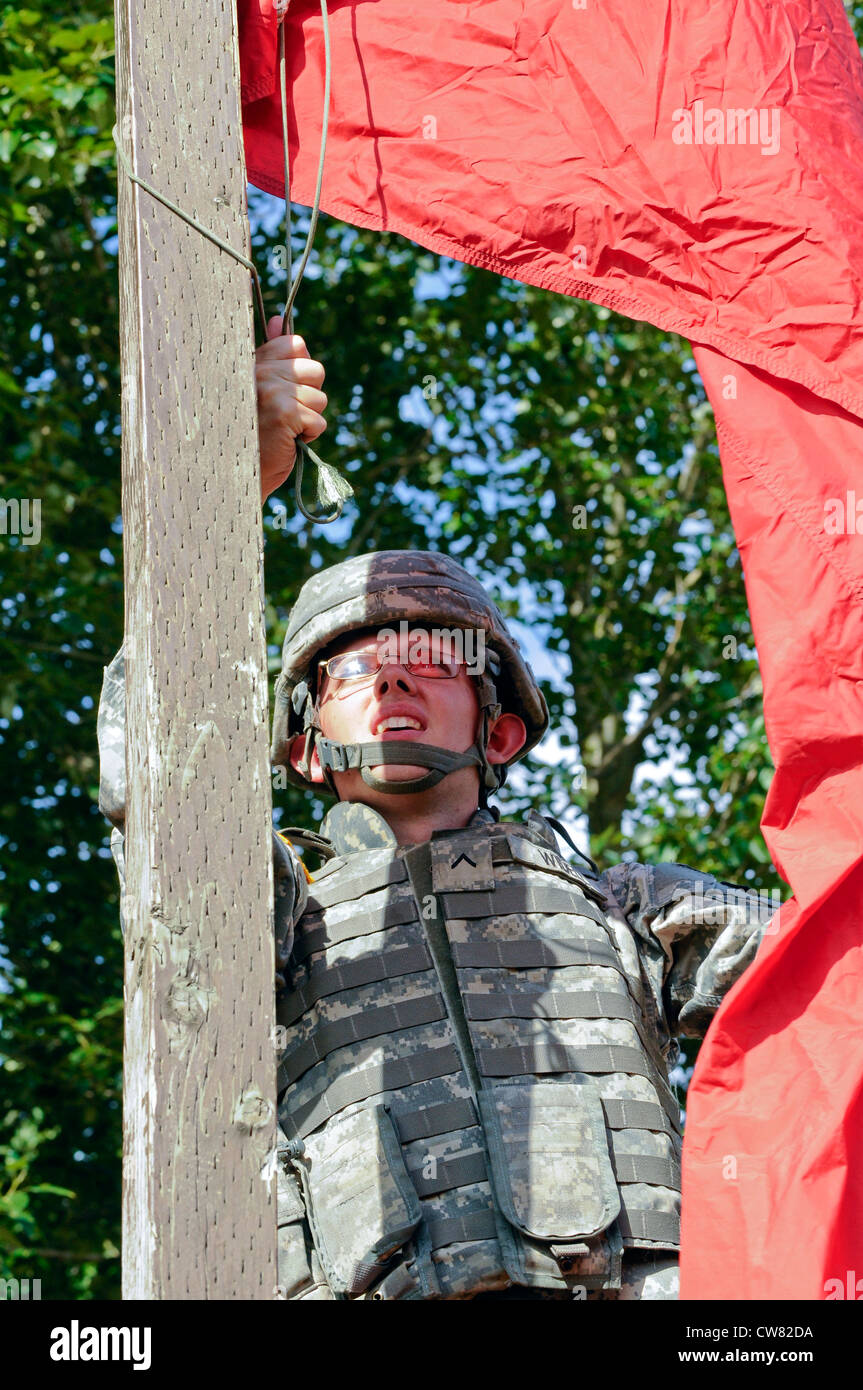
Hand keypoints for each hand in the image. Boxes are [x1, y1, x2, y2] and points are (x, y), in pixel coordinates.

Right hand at [255, 316, 327, 501]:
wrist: (233, 473)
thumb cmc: (248, 431)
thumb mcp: (260, 388)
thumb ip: (272, 354)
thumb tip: (279, 319)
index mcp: (252, 361)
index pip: (295, 344)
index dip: (299, 373)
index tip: (282, 393)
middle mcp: (259, 371)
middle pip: (315, 370)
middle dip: (308, 398)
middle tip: (283, 415)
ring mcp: (271, 390)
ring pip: (319, 398)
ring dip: (307, 420)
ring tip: (282, 429)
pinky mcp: (284, 413)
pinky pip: (318, 421)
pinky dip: (309, 436)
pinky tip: (286, 441)